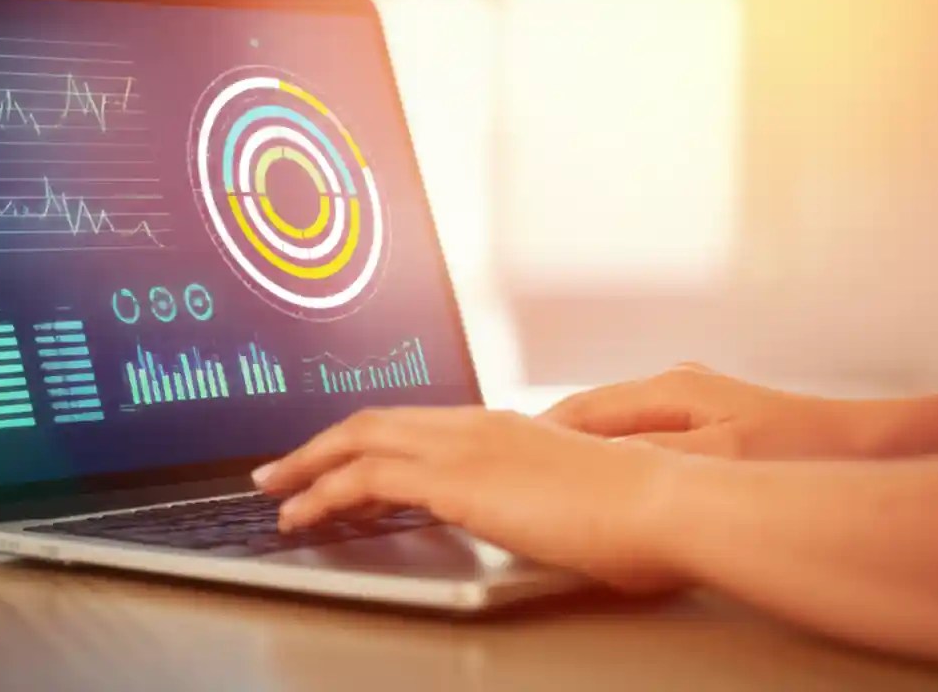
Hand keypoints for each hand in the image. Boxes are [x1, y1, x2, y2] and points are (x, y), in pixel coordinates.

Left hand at [253, 407, 688, 594]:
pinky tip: (303, 515)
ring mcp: (463, 445)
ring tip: (275, 492)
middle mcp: (473, 425)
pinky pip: (366, 478)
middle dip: (317, 446)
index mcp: (500, 428)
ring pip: (357, 440)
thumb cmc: (638, 509)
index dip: (364, 439)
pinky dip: (322, 493)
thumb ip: (539, 498)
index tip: (336, 458)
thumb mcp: (574, 497)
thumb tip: (530, 516)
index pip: (413, 424)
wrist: (662, 502)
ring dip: (307, 466)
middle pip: (373, 421)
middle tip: (280, 470)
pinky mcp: (456, 479)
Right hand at [540, 364, 859, 459]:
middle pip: (591, 414)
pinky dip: (616, 454)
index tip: (502, 458)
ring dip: (584, 448)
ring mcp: (691, 400)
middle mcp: (673, 385)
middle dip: (553, 440)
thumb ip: (649, 458)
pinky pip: (641, 435)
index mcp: (668, 388)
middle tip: (516, 470)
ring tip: (553, 476)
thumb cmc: (797, 452)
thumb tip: (587, 458)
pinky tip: (612, 476)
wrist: (866, 446)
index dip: (538, 436)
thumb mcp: (717, 461)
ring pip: (615, 426)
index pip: (579, 411)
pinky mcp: (708, 418)